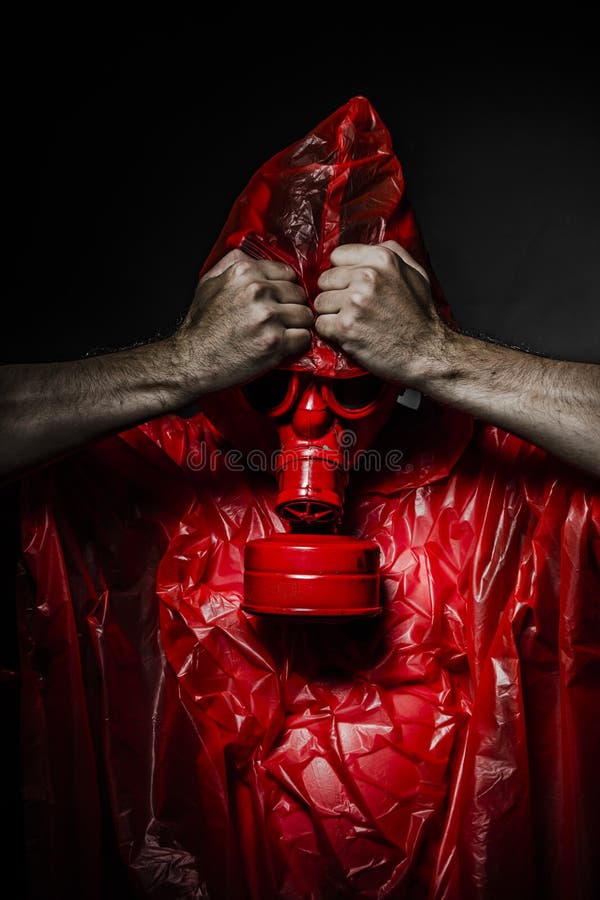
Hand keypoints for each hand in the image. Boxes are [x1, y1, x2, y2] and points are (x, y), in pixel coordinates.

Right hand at [171, 249, 311, 396]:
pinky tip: (283, 346)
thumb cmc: (201, 325)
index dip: (286, 290)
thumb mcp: (209, 283)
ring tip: (282, 334)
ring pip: (306, 316)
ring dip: (298, 326)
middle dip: (293, 308)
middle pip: (300, 295)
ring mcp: (268, 316)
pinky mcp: (274, 341)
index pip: (288, 274)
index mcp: (245, 272)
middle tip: (281, 321)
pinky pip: (304, 338)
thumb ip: (232, 263)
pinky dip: (297, 344)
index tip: (279, 302)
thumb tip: (254, 256)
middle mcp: (258, 290)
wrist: (193, 360)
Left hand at [314, 241, 447, 384]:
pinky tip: (350, 334)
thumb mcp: (414, 273)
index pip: (337, 256)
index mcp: (381, 258)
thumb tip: (366, 248)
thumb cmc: (420, 315)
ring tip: (353, 321)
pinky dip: (331, 333)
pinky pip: (320, 324)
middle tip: (354, 308)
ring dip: (331, 314)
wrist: (425, 351)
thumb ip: (391, 252)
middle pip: (325, 280)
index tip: (353, 286)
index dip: (343, 273)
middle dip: (335, 294)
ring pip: (320, 303)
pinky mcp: (345, 327)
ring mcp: (354, 301)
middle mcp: (366, 276)